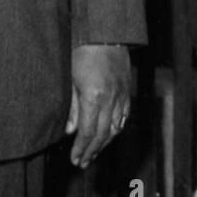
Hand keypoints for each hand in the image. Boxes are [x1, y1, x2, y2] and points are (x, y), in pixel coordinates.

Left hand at [67, 44, 131, 168]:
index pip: (88, 131)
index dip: (81, 148)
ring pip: (116, 125)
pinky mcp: (127, 87)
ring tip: (95, 152)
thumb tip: (69, 130)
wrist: (105, 33)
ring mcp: (121, 93)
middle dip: (93, 150)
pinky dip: (118, 126)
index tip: (75, 159)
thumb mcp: (70, 79)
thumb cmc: (83, 53)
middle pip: (103, 133)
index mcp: (94, 97)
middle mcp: (111, 98)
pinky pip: (125, 113)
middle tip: (83, 163)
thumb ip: (71, 107)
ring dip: (105, 142)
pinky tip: (112, 133)